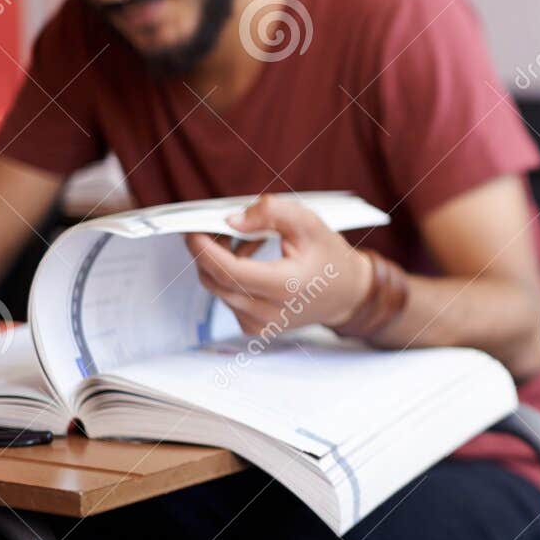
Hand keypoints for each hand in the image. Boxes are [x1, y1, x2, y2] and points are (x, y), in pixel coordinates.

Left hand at [185, 195, 372, 335]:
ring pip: (218, 288)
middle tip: (223, 226)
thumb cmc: (329, 257)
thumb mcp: (308, 222)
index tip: (193, 228)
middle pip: (215, 279)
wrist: (347, 294)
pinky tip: (252, 263)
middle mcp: (269, 313)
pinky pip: (226, 298)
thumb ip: (271, 212)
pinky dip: (231, 277)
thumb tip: (231, 220)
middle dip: (209, 250)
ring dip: (222, 262)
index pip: (228, 270)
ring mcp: (260, 324)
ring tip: (249, 242)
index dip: (203, 248)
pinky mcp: (253, 328)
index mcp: (285, 287)